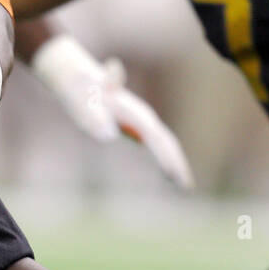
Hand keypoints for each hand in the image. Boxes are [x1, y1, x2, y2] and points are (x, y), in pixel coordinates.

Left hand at [31, 36, 193, 189]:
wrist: (82, 81)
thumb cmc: (82, 93)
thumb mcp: (83, 102)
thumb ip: (94, 116)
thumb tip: (110, 137)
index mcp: (133, 112)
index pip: (154, 136)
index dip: (163, 155)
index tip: (170, 173)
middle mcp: (143, 116)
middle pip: (167, 141)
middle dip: (177, 163)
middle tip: (186, 188)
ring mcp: (143, 123)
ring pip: (166, 144)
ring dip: (177, 164)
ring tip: (185, 188)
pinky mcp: (138, 128)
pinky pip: (158, 145)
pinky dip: (167, 160)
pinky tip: (169, 178)